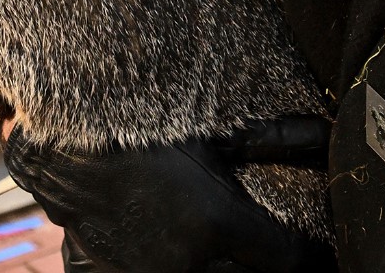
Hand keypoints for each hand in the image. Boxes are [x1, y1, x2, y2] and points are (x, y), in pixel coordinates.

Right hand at [3, 123, 333, 272]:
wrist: (64, 142)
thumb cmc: (139, 125)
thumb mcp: (209, 130)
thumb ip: (271, 137)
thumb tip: (320, 133)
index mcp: (217, 222)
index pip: (288, 260)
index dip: (307, 254)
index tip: (311, 247)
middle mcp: (188, 261)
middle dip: (259, 263)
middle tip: (260, 244)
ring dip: (222, 268)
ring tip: (218, 246)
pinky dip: (178, 268)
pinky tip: (176, 250)